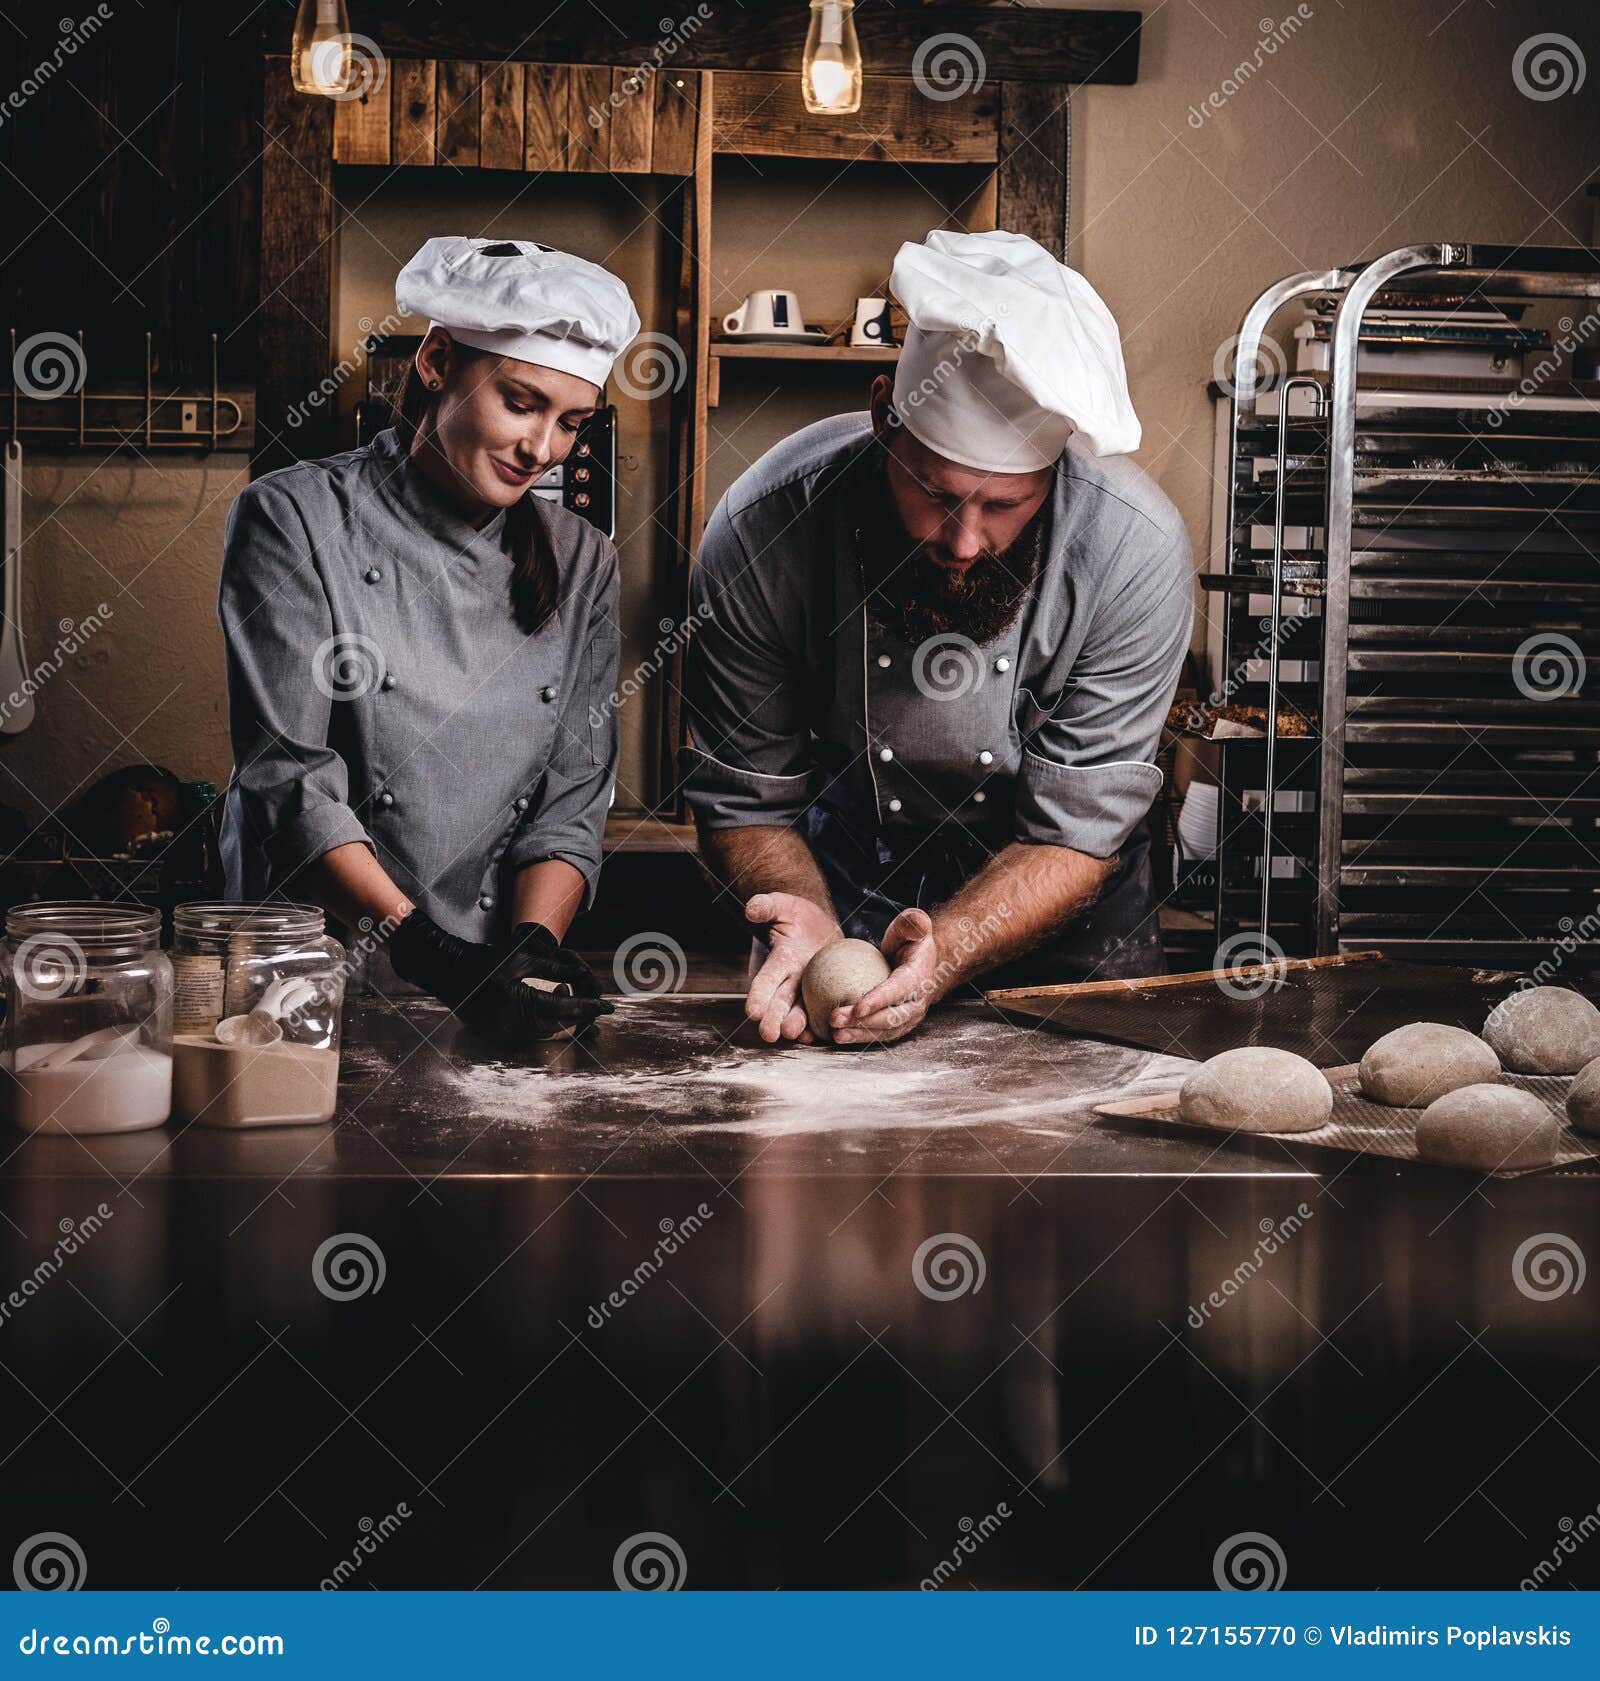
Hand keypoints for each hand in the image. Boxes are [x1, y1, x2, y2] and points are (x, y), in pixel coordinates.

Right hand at [389, 909, 611, 1036]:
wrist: (448, 971)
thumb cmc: (485, 960)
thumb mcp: (521, 958)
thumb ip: (554, 968)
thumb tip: (582, 974)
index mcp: (517, 1004)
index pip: (562, 1008)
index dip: (588, 1007)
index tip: (609, 1007)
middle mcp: (509, 1025)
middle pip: (556, 1026)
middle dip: (579, 1018)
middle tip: (598, 1010)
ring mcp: (501, 1033)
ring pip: (544, 1032)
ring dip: (562, 1020)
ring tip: (576, 1003)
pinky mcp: (496, 1034)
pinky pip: (529, 1031)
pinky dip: (545, 1021)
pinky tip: (554, 1005)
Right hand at [743, 891, 841, 1043]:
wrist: (820, 927)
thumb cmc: (798, 916)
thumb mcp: (782, 904)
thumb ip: (766, 905)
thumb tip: (751, 909)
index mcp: (779, 961)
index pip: (765, 979)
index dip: (758, 995)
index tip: (752, 1011)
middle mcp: (790, 981)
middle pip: (779, 1002)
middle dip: (773, 1019)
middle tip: (769, 1033)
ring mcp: (807, 991)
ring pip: (799, 1011)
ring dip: (796, 1024)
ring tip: (794, 1034)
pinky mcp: (824, 995)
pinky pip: (820, 1013)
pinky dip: (819, 1026)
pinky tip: (820, 1035)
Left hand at [830, 908, 939, 1045]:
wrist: (923, 964)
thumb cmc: (911, 942)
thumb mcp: (914, 925)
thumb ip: (913, 923)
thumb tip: (915, 925)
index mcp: (919, 978)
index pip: (899, 991)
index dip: (879, 1000)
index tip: (858, 1008)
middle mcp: (916, 1003)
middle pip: (890, 1018)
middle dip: (863, 1023)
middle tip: (835, 1019)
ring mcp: (908, 1018)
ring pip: (883, 1031)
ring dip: (858, 1035)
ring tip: (835, 1034)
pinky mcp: (896, 1025)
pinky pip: (878, 1035)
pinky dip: (859, 1037)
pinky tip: (836, 1036)